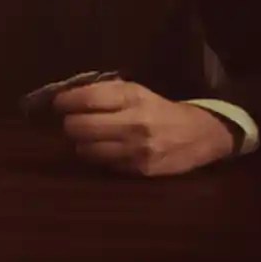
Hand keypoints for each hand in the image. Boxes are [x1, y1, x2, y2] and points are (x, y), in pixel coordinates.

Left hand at [54, 80, 235, 176]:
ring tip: (88, 136)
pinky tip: (105, 148)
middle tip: (72, 121)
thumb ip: (103, 91)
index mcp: (132, 98)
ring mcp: (137, 150)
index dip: (65, 102)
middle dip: (69, 124)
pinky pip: (103, 164)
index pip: (85, 99)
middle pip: (79, 127)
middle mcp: (134, 123)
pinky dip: (98, 156)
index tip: (59, 103)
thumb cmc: (159, 109)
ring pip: (85, 150)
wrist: (201, 135)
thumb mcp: (135, 91)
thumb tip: (66, 94)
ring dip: (81, 143)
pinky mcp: (139, 171)